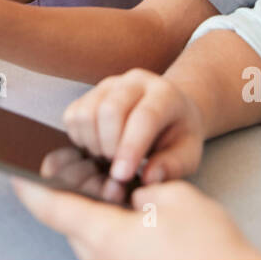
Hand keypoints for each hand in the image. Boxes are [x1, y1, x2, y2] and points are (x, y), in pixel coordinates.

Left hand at [12, 177, 260, 259]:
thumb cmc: (205, 245)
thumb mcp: (172, 195)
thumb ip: (138, 185)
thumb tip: (127, 190)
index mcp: (103, 234)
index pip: (51, 206)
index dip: (31, 186)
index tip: (16, 172)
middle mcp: (99, 256)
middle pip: (66, 217)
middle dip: (69, 188)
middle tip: (81, 162)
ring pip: (86, 231)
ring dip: (90, 205)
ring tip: (110, 181)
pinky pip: (103, 244)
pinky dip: (106, 222)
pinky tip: (126, 207)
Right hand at [63, 68, 205, 184]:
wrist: (170, 111)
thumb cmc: (177, 135)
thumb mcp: (188, 154)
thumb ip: (172, 166)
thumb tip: (150, 178)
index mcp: (165, 94)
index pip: (144, 116)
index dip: (130, 147)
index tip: (121, 176)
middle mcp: (135, 81)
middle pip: (109, 110)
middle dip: (109, 146)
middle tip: (117, 167)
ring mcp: (110, 84)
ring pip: (86, 112)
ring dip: (92, 143)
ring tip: (108, 157)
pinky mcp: (90, 92)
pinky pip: (72, 114)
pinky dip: (78, 137)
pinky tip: (97, 147)